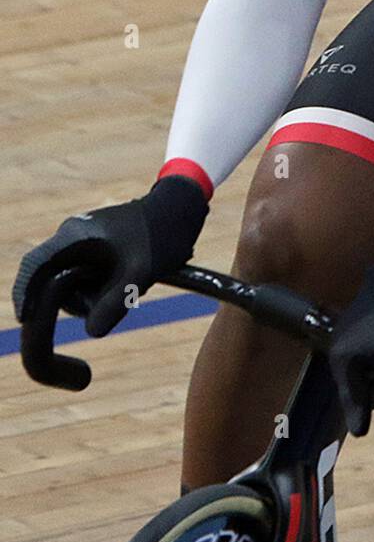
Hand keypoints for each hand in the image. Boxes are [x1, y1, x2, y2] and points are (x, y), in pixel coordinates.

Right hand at [12, 176, 208, 336]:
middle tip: (113, 303)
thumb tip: (91, 332)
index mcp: (74, 236)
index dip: (24, 293)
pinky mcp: (95, 249)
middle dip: (81, 299)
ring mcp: (82, 242)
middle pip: (54, 281)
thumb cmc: (161, 235)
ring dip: (97, 295)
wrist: (180, 209)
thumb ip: (116, 302)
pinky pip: (89, 277)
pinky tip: (132, 282)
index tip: (25, 318)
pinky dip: (105, 288)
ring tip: (132, 286)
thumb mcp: (141, 274)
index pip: (35, 265)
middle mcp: (71, 237)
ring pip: (74, 283)